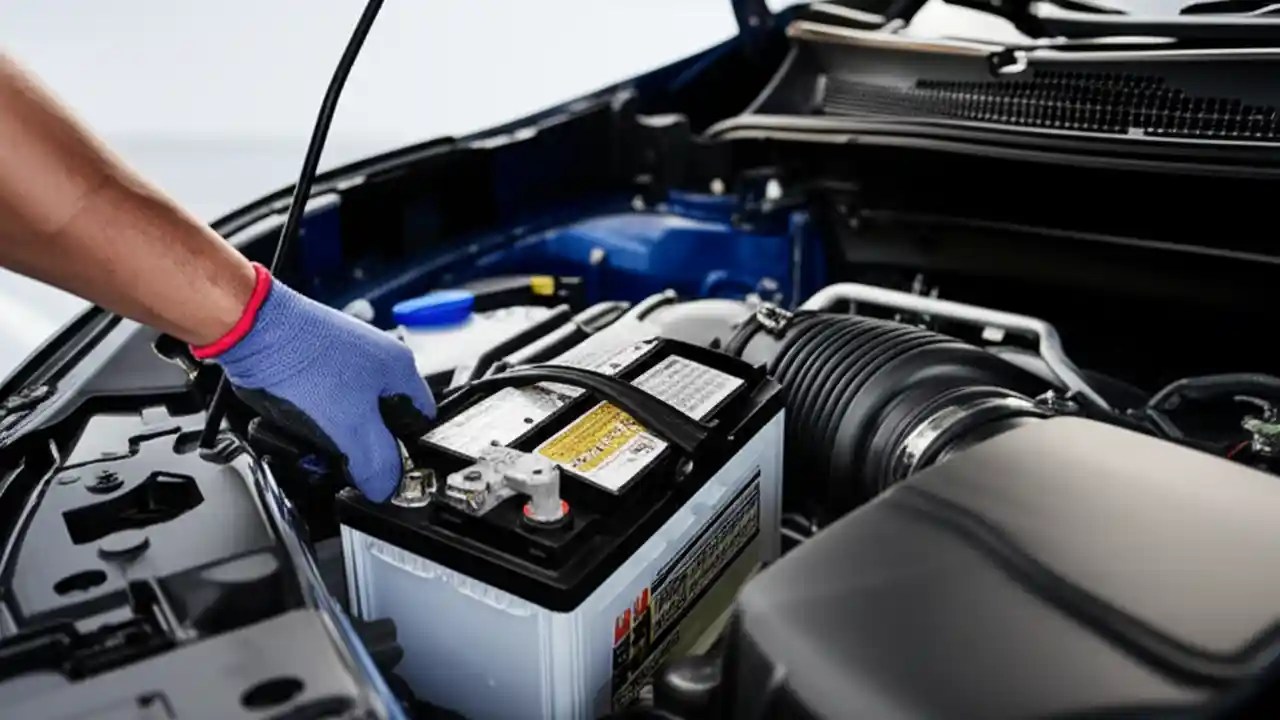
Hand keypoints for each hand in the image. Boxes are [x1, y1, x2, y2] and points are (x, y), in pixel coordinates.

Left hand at [197, 264, 434, 500]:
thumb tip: (386, 489)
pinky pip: (323, 407)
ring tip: (310, 444)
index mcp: (398, 368)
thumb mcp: (349, 426)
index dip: (408, 452)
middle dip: (360, 449)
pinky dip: (311, 422)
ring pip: (349, 418)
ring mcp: (344, 362)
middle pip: (382, 424)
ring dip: (332, 438)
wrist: (249, 329)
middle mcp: (376, 361)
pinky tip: (295, 427)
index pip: (421, 422)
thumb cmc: (298, 358)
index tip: (388, 472)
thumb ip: (375, 464)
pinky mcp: (315, 366)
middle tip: (342, 461)